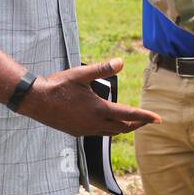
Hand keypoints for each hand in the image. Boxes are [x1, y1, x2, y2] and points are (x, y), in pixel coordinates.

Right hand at [18, 59, 159, 135]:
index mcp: (98, 109)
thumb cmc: (58, 85)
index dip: (145, 116)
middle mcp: (94, 123)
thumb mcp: (81, 74)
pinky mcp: (77, 132)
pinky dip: (109, 129)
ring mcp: (85, 130)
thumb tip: (121, 62)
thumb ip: (102, 69)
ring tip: (131, 121)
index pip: (129, 115)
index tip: (159, 119)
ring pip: (111, 132)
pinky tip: (108, 122)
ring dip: (123, 127)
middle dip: (137, 123)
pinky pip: (99, 133)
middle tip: (147, 119)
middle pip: (123, 127)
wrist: (34, 101)